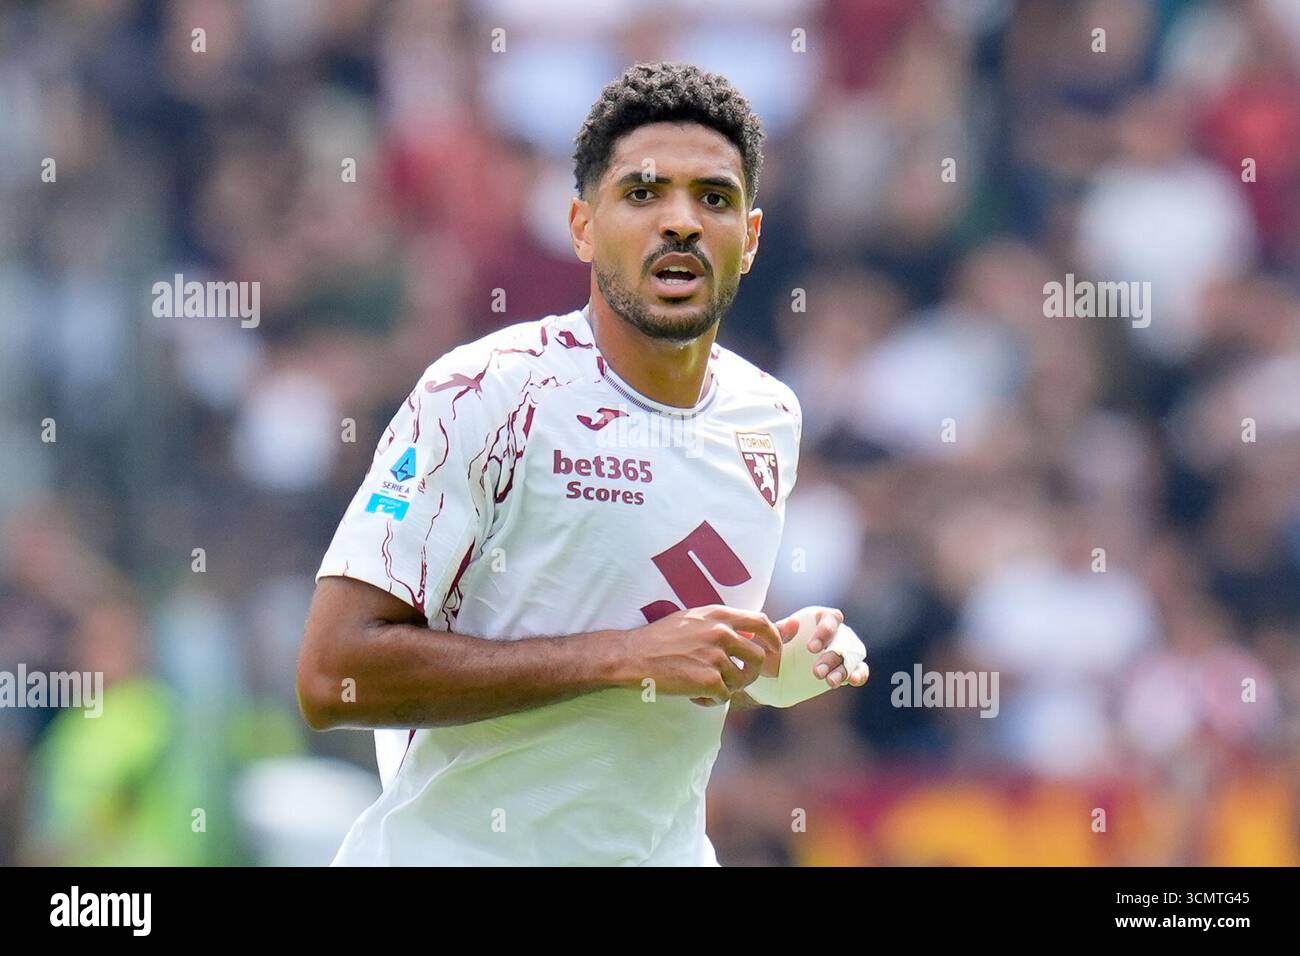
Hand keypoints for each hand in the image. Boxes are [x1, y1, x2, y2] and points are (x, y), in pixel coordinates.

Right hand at [620, 605, 782, 704]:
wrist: (632, 655)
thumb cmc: (659, 638)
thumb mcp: (692, 619)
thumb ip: (720, 623)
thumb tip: (749, 635)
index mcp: (718, 615)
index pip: (761, 622)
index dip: (774, 637)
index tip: (774, 649)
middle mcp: (721, 633)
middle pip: (759, 656)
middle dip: (754, 672)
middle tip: (741, 679)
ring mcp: (716, 657)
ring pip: (741, 680)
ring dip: (727, 687)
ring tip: (705, 686)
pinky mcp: (709, 680)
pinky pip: (724, 697)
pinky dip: (711, 700)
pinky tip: (695, 696)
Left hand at [777, 606, 868, 688]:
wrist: (776, 674)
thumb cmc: (775, 650)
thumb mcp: (771, 640)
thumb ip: (780, 632)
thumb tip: (795, 623)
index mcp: (819, 618)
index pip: (831, 618)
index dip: (825, 632)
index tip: (811, 649)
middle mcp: (836, 632)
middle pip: (842, 641)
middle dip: (831, 657)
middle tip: (816, 673)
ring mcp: (844, 650)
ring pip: (852, 657)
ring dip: (843, 670)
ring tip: (830, 682)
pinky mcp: (848, 668)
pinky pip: (861, 669)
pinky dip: (860, 674)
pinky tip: (853, 681)